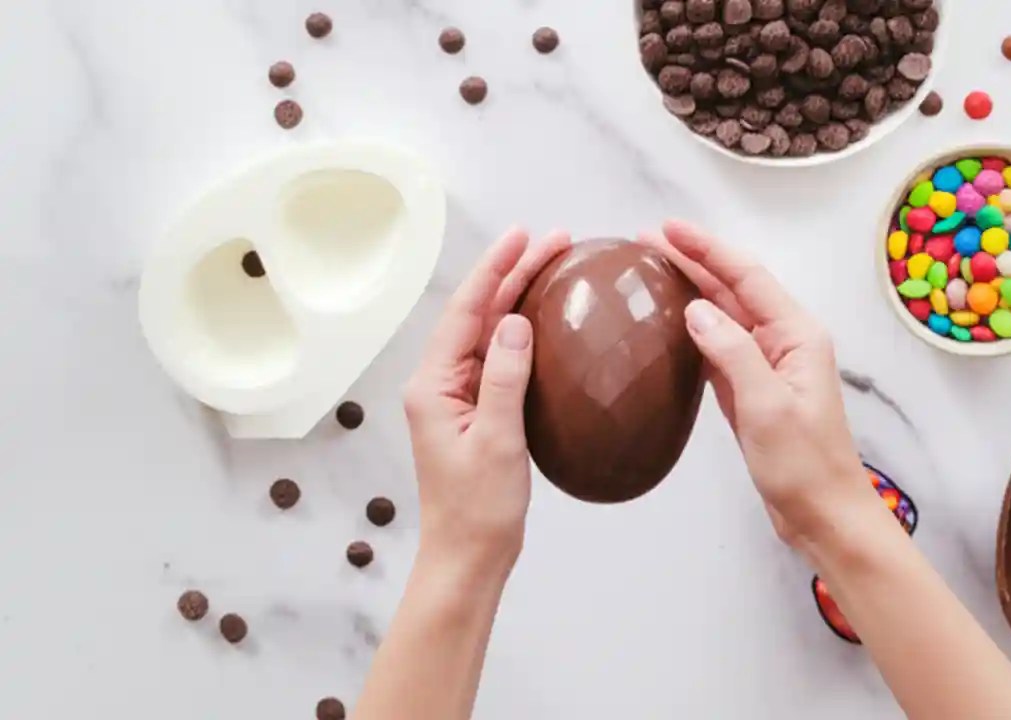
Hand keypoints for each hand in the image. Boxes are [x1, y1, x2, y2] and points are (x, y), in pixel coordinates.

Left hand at [403, 227, 570, 577]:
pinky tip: (546, 321)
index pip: (466, 311)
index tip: (524, 236)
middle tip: (556, 241)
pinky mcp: (478, 414)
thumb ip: (505, 376)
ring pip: (490, 333)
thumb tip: (515, 321)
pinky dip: (523, 333)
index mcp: (434, 385)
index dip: (495, 269)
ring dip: (519, 298)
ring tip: (554, 266)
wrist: (469, 557)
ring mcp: (458, 399)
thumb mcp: (497, 439)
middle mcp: (440, 384)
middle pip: (478, 315)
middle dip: (513, 274)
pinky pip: (500, 360)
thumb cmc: (478, 508)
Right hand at [639, 221, 879, 559]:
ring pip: (724, 317)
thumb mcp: (766, 405)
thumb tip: (696, 309)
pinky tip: (670, 322)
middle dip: (692, 261)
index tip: (667, 228)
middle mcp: (784, 342)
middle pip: (733, 290)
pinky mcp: (753, 392)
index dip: (706, 249)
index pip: (746, 277)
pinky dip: (693, 331)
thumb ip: (732, 351)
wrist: (824, 515)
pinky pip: (719, 349)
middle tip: (644, 241)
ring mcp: (768, 367)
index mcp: (797, 335)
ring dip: (690, 291)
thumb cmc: (804, 465)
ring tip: (650, 270)